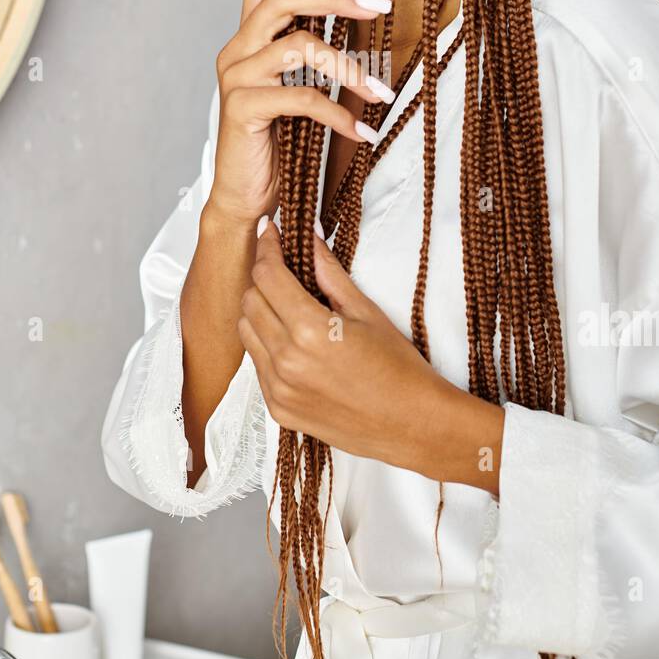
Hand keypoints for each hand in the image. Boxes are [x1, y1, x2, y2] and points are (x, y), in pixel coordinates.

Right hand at [206, 0, 395, 226]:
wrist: (244, 196)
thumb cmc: (274, 141)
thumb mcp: (294, 90)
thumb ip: (308, 56)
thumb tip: (354, 24)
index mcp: (247, 41)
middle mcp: (236, 51)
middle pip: (282, 1)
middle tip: (380, 5)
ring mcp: (237, 79)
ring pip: (298, 48)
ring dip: (349, 68)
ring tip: (382, 93)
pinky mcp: (244, 109)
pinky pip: (301, 98)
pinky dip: (338, 113)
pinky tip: (362, 131)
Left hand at [236, 219, 454, 472]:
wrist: (412, 425)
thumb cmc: (399, 368)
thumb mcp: (366, 311)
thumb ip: (329, 272)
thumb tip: (309, 237)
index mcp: (309, 331)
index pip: (267, 276)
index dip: (266, 248)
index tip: (270, 233)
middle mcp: (286, 361)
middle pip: (249, 301)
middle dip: (262, 278)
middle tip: (283, 268)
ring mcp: (279, 389)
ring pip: (246, 332)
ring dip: (260, 312)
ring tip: (288, 306)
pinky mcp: (278, 409)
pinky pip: (257, 365)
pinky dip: (267, 345)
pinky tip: (294, 342)